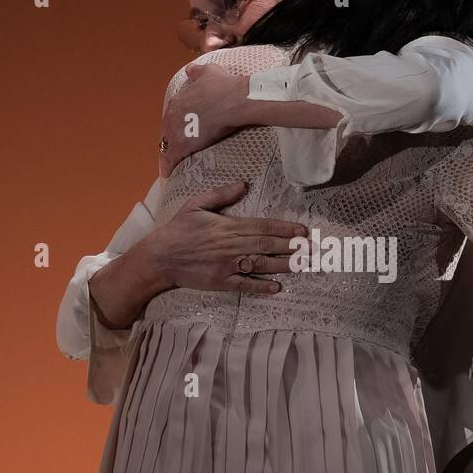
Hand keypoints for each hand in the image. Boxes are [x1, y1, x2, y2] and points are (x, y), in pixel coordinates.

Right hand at [143, 181, 306, 293]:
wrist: (160, 257)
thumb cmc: (178, 229)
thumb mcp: (196, 204)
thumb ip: (220, 194)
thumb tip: (243, 185)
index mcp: (228, 226)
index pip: (262, 226)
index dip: (284, 229)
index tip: (302, 230)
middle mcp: (232, 246)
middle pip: (267, 246)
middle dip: (292, 247)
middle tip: (312, 249)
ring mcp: (227, 265)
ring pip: (261, 264)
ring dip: (284, 265)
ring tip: (303, 265)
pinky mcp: (221, 282)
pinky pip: (245, 285)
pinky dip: (261, 286)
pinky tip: (277, 287)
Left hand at [159, 63, 248, 176]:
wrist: (232, 100)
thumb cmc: (223, 86)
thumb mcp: (208, 72)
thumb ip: (197, 72)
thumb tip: (190, 70)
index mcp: (177, 101)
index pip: (171, 117)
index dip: (175, 125)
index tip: (179, 130)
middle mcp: (172, 116)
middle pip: (166, 132)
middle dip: (169, 140)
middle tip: (174, 149)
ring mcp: (176, 131)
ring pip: (166, 146)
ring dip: (167, 154)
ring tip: (168, 164)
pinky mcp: (183, 145)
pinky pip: (171, 158)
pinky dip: (167, 166)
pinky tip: (166, 173)